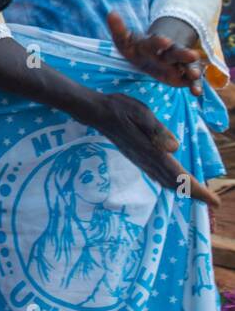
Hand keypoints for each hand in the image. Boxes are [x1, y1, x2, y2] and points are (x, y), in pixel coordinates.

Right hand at [73, 91, 220, 206]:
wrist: (95, 113)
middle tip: (214, 202)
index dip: (196, 189)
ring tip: (200, 195)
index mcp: (150, 150)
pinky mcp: (137, 157)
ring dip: (183, 190)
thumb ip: (156, 130)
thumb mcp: (139, 112)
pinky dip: (171, 183)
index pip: (178, 174)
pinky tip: (175, 184)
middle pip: (173, 182)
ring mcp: (140, 160)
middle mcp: (146, 159)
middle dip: (194, 193)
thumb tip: (175, 147)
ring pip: (165, 181)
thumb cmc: (118, 108)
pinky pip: (157, 176)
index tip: (213, 201)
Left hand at [106, 12, 203, 96]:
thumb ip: (118, 29)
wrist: (150, 58)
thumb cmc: (136, 49)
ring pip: (187, 65)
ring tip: (195, 73)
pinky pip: (190, 81)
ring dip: (192, 69)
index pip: (155, 42)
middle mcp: (168, 53)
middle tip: (192, 55)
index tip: (165, 41)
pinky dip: (194, 85)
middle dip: (183, 54)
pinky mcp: (182, 77)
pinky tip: (196, 92)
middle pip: (176, 52)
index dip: (159, 42)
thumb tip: (112, 12)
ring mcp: (177, 65)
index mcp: (153, 44)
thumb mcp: (124, 41)